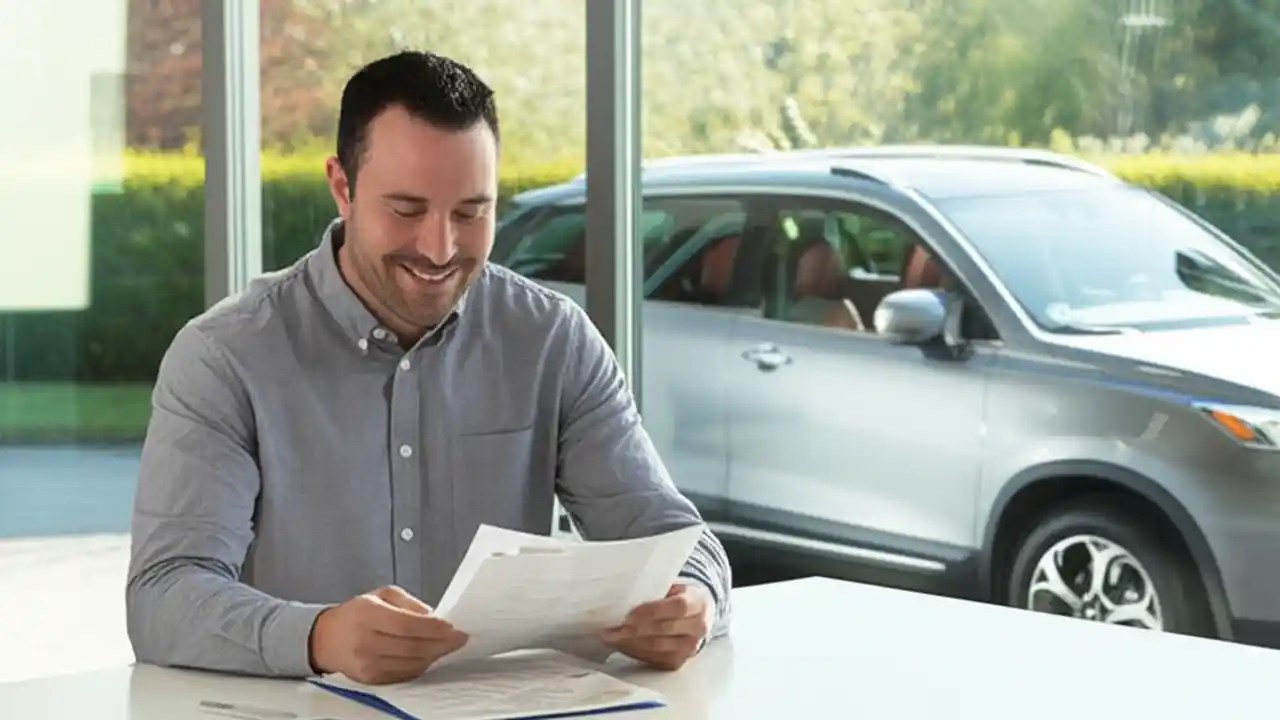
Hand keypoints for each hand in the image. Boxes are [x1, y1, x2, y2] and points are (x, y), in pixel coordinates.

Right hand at [308, 585, 466, 683]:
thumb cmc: (356, 614)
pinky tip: (430, 656)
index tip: (453, 627)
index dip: (434, 628)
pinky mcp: (371, 679)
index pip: (407, 625)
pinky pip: (404, 674)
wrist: (326, 640)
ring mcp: (367, 664)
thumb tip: (435, 616)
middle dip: (441, 643)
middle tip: (459, 638)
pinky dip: (421, 665)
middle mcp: (365, 641)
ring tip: (448, 646)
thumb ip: (409, 603)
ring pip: (411, 663)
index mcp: (367, 614)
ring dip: (435, 655)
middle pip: (413, 647)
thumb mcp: (381, 595)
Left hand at [600, 582, 713, 670]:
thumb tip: (624, 597)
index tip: (629, 614)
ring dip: (630, 642)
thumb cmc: (676, 598)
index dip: (652, 611)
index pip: (677, 607)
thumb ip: (654, 591)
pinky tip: (621, 644)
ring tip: (611, 636)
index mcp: (698, 603)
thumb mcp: (671, 588)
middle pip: (664, 630)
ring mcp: (690, 648)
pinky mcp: (678, 662)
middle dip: (635, 630)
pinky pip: (653, 659)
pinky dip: (634, 651)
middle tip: (612, 628)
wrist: (696, 617)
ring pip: (657, 647)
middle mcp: (698, 628)